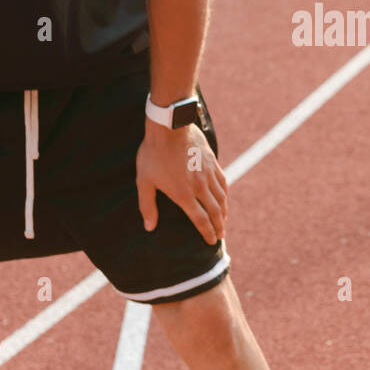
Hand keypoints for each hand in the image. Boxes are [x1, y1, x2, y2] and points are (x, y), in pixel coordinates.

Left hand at [136, 121, 227, 243]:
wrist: (169, 127)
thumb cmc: (153, 154)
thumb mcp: (144, 181)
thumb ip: (147, 206)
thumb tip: (149, 227)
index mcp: (183, 194)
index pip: (200, 220)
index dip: (207, 233)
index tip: (211, 242)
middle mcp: (200, 187)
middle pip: (214, 212)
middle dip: (218, 227)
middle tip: (221, 236)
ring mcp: (208, 173)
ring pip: (221, 198)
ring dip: (224, 212)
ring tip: (223, 221)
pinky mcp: (212, 162)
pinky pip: (223, 182)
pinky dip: (225, 194)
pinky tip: (224, 198)